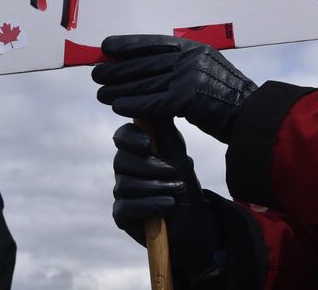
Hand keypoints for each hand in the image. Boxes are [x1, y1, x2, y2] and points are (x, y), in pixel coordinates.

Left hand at [93, 34, 257, 142]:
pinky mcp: (188, 99)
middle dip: (117, 69)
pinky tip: (118, 106)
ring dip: (119, 88)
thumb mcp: (209, 72)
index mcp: (196, 47)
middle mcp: (192, 58)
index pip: (155, 42)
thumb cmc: (229, 100)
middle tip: (96, 73)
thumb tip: (151, 70)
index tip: (107, 47)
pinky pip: (153, 102)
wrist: (253, 118)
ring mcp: (190, 76)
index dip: (129, 44)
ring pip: (146, 83)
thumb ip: (184, 68)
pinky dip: (133, 104)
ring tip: (100, 93)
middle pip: (146, 62)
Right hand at [111, 121, 222, 280]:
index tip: (148, 144)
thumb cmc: (185, 182)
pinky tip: (168, 205)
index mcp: (136, 150)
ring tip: (177, 190)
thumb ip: (164, 128)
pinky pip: (125, 207)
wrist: (196, 218)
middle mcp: (124, 169)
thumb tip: (154, 100)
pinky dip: (150, 205)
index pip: (122, 136)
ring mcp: (121, 192)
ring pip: (124, 184)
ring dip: (155, 187)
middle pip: (121, 160)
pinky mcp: (121, 215)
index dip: (131, 138)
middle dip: (150, 166)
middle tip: (175, 172)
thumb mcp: (178, 153)